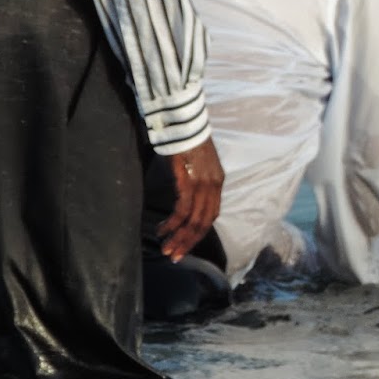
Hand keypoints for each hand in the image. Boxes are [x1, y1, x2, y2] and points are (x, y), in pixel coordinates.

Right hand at [157, 137, 223, 261]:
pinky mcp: (189, 182)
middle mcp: (214, 186)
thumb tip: (183, 197)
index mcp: (217, 182)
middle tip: (174, 256)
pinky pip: (182, 210)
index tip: (186, 244)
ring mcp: (203, 184)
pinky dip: (172, 223)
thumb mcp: (195, 164)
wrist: (184, 122)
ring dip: (179, 237)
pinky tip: (161, 230)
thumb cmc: (185, 141)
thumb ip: (193, 181)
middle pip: (205, 222)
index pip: (212, 215)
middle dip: (189, 241)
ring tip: (166, 248)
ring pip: (194, 220)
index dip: (199, 232)